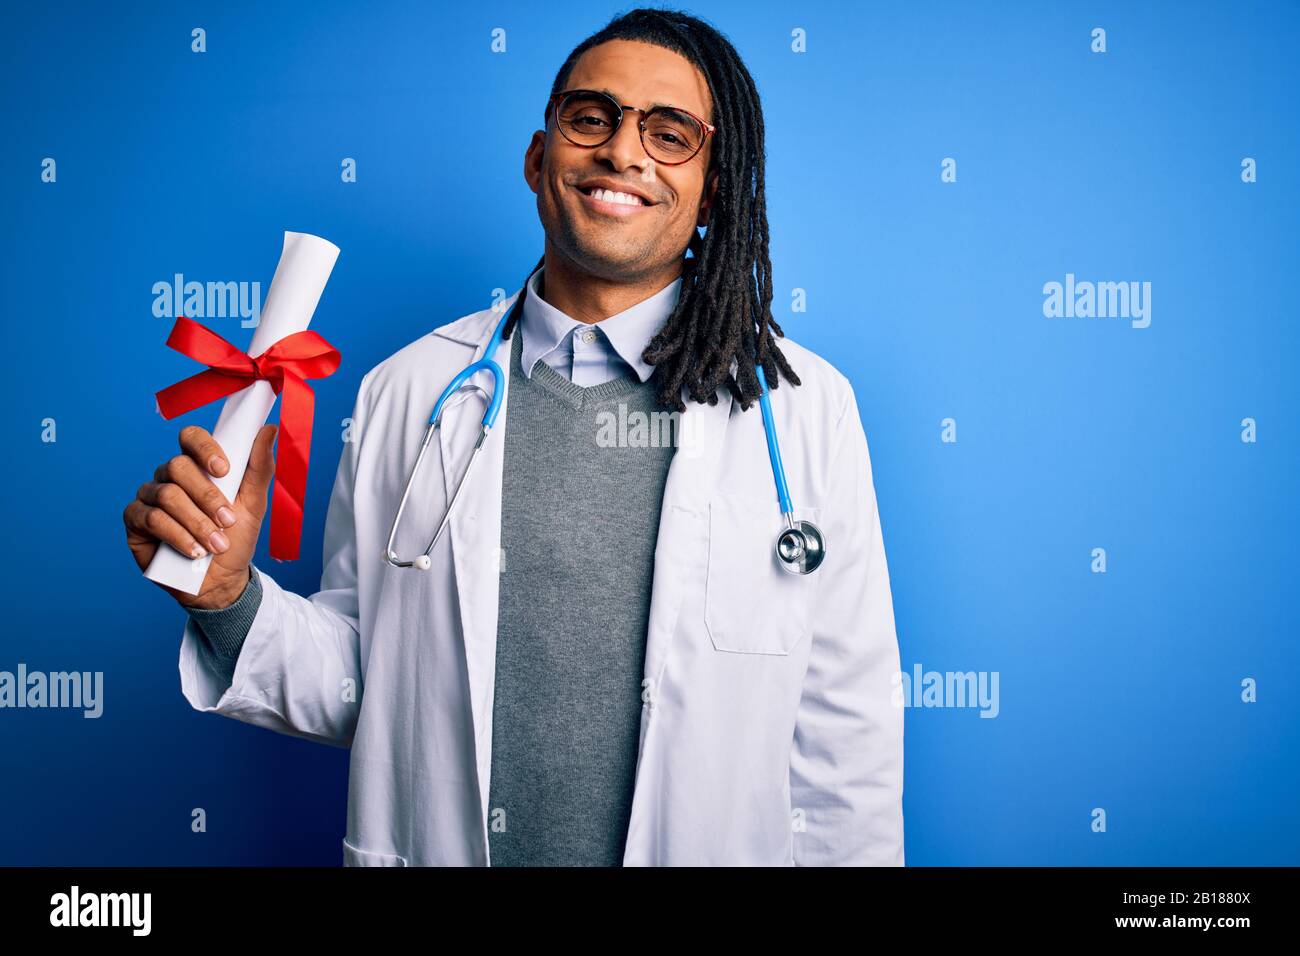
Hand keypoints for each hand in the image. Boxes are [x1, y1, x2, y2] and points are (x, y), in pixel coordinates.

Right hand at [124, 423, 276, 608]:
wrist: (221, 580)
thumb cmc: (235, 537)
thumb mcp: (254, 504)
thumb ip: (259, 467)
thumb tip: (269, 429)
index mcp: (197, 465)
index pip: (191, 437)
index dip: (204, 448)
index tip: (224, 469)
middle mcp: (169, 477)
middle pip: (178, 467)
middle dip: (207, 496)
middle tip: (228, 521)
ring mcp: (149, 497)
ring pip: (167, 495)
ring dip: (196, 522)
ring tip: (216, 544)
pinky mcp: (135, 521)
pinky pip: (151, 518)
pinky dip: (177, 535)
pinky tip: (194, 551)